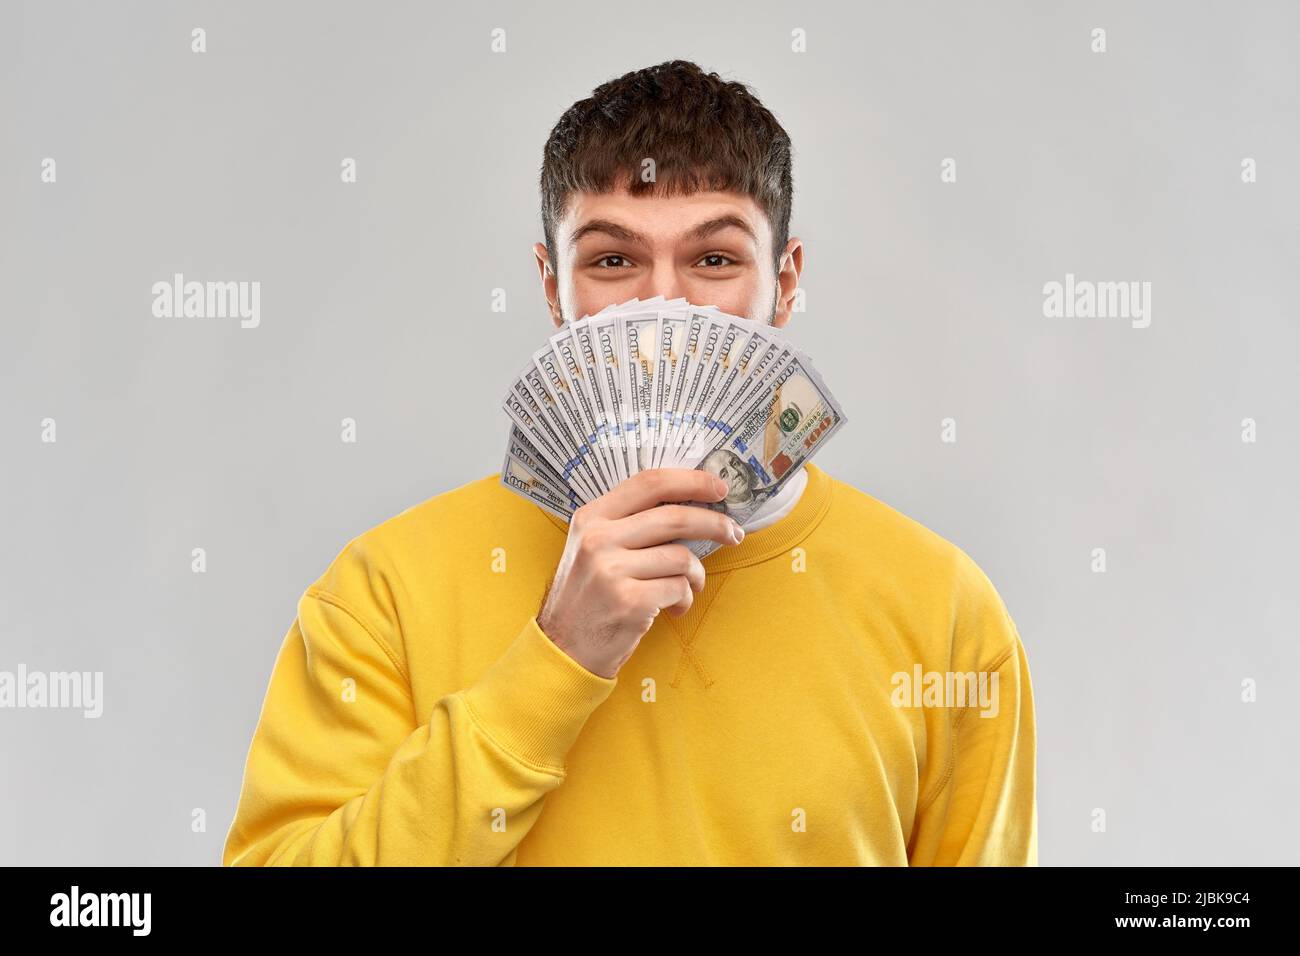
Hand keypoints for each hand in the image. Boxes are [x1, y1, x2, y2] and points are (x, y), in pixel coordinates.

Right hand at [537, 468, 744, 678]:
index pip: (649, 483)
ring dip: (696, 575)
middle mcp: (598, 539)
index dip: (691, 481)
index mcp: (592, 517)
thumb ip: (630, 524)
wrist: (564, 649)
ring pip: (682, 557)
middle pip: (674, 517)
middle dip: (714, 524)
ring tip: (688, 588)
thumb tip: (691, 503)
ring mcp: (611, 570)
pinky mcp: (629, 601)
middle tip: (734, 533)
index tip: (718, 487)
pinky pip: (679, 588)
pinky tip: (672, 609)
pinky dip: (685, 600)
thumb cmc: (589, 597)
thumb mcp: (593, 548)